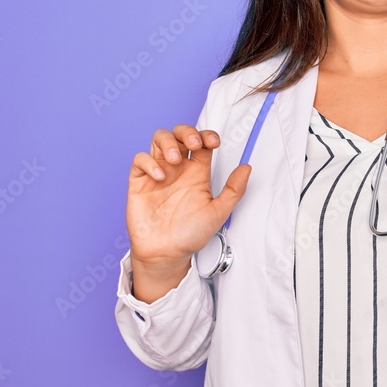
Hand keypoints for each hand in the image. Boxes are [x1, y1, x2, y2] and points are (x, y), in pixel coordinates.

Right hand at [126, 126, 250, 285]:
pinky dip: (150, 162)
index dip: (207, 135)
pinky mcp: (140, 182)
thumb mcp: (218, 212)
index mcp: (197, 172)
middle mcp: (178, 168)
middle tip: (194, 145)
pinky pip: (140, 159)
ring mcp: (158, 172)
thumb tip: (247, 168)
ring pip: (159, 139)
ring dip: (168, 142)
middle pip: (180, 134)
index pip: (202, 142)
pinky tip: (160, 176)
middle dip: (187, 132)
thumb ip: (234, 190)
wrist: (166, 254)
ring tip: (175, 159)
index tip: (214, 142)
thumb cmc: (190, 234)